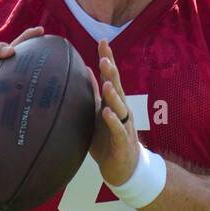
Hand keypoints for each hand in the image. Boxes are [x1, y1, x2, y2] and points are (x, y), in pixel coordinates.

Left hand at [88, 39, 139, 185]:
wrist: (123, 168)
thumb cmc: (107, 140)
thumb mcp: (97, 113)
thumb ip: (94, 94)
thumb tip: (86, 71)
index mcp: (113, 102)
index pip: (110, 77)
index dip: (108, 59)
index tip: (103, 42)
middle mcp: (121, 110)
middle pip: (117, 87)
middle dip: (111, 73)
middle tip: (104, 58)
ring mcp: (123, 125)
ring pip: (120, 107)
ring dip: (114, 95)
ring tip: (107, 83)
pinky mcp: (122, 141)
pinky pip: (117, 129)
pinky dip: (112, 121)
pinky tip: (107, 113)